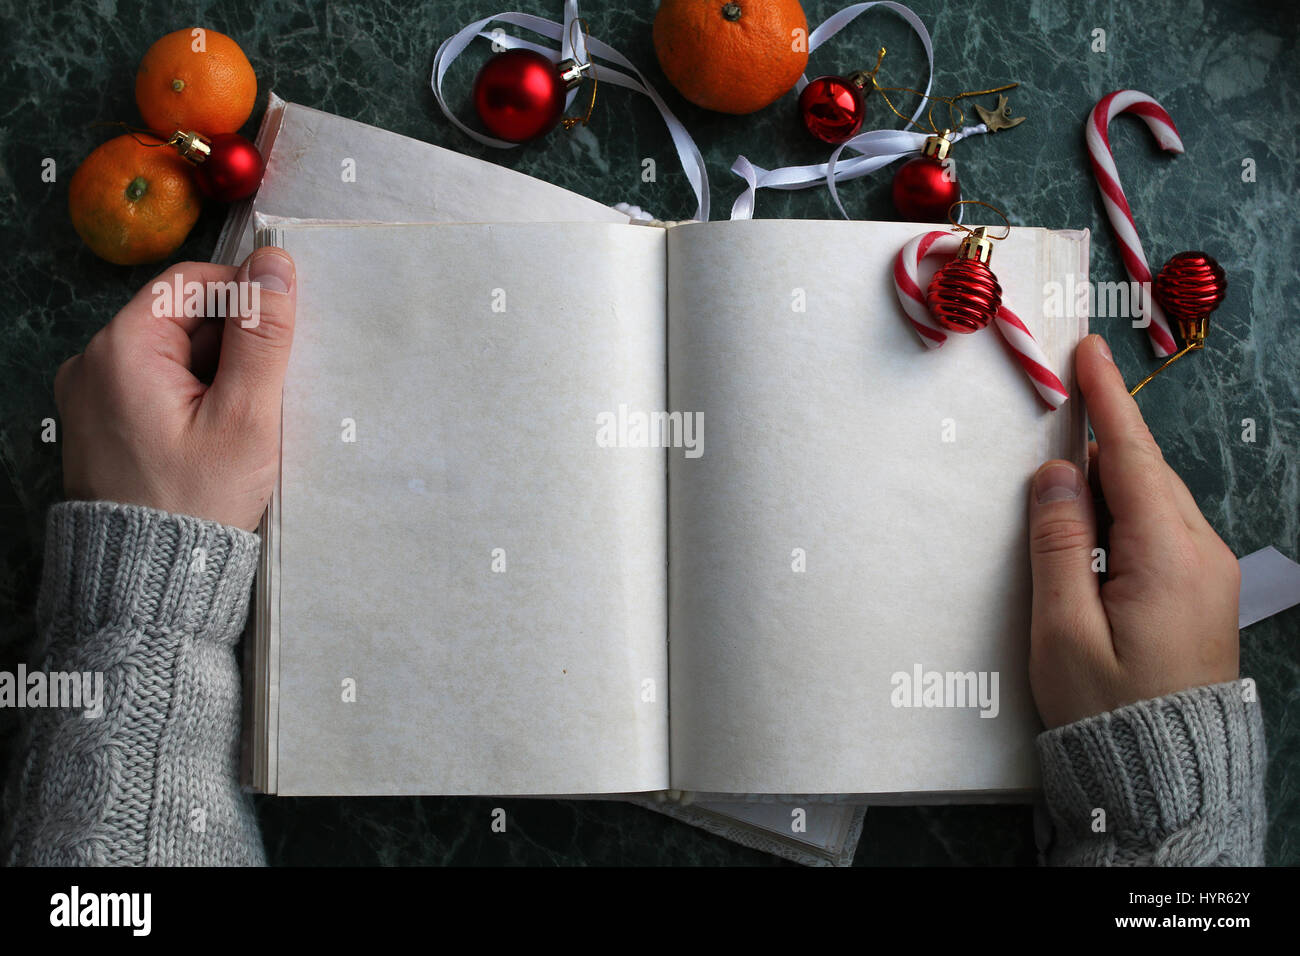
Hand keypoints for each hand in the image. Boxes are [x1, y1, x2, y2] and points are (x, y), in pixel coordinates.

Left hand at [54, 248, 296, 531]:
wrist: (149, 583)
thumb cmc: (196, 503)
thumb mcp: (246, 417)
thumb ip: (262, 336)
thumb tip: (276, 264)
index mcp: (122, 348)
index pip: (193, 281)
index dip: (245, 295)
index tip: (284, 331)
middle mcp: (93, 362)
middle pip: (183, 319)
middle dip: (235, 345)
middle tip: (269, 394)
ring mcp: (92, 396)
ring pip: (174, 355)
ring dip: (219, 376)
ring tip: (244, 425)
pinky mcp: (103, 425)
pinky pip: (158, 387)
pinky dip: (196, 400)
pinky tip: (220, 437)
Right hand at [1026, 334, 1239, 728]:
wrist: (1165, 777)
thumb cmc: (1106, 710)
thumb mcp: (1063, 631)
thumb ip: (1057, 544)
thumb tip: (1057, 476)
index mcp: (1169, 558)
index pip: (1135, 458)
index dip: (1108, 402)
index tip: (1091, 353)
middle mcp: (1202, 556)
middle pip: (1147, 475)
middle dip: (1103, 447)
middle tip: (1057, 424)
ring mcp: (1209, 574)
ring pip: (1155, 502)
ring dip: (1111, 487)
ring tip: (1064, 500)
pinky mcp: (1202, 593)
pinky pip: (1162, 531)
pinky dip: (1124, 517)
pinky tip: (1092, 537)